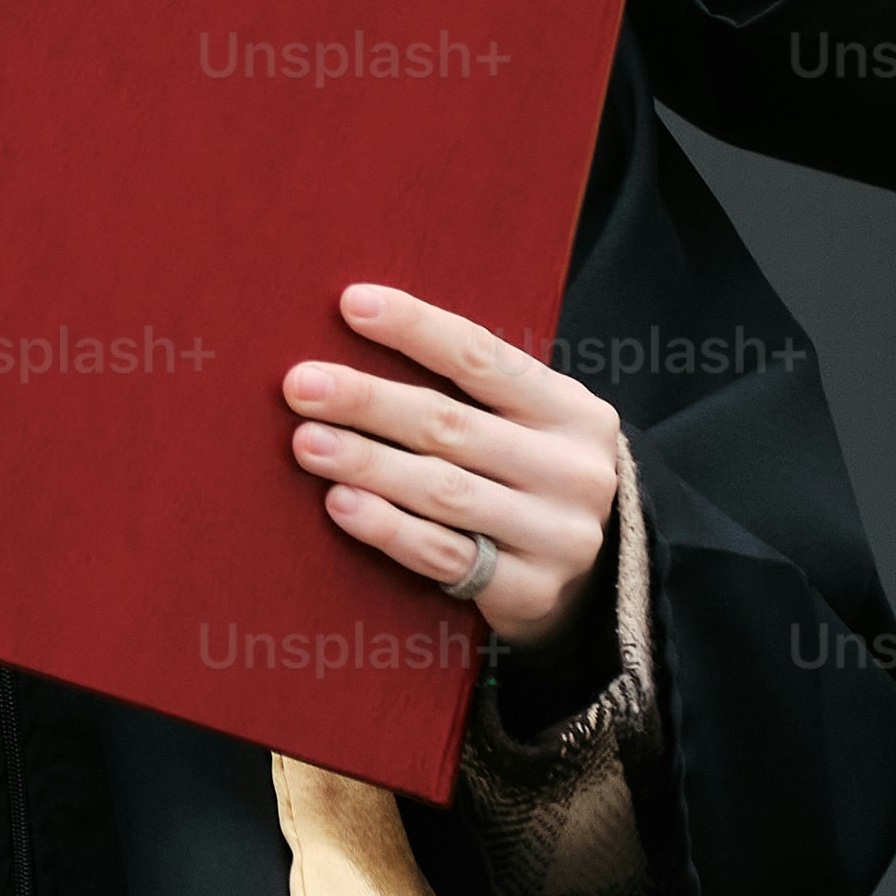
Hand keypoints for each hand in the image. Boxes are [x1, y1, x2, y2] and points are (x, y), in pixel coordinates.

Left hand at [286, 284, 633, 655]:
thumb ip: (467, 389)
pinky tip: (341, 503)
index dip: (416, 327)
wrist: (594, 576)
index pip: (483, 357)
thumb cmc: (528, 474)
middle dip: (369, 402)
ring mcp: (557, 535)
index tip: (351, 304)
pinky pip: (446, 556)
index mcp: (573, 410)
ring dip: (368, 463)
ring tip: (306, 443)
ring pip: (444, 491)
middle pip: (452, 425)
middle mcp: (572, 470)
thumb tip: (357, 328)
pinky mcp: (531, 591)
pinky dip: (389, 528)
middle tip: (301, 386)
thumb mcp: (527, 422)